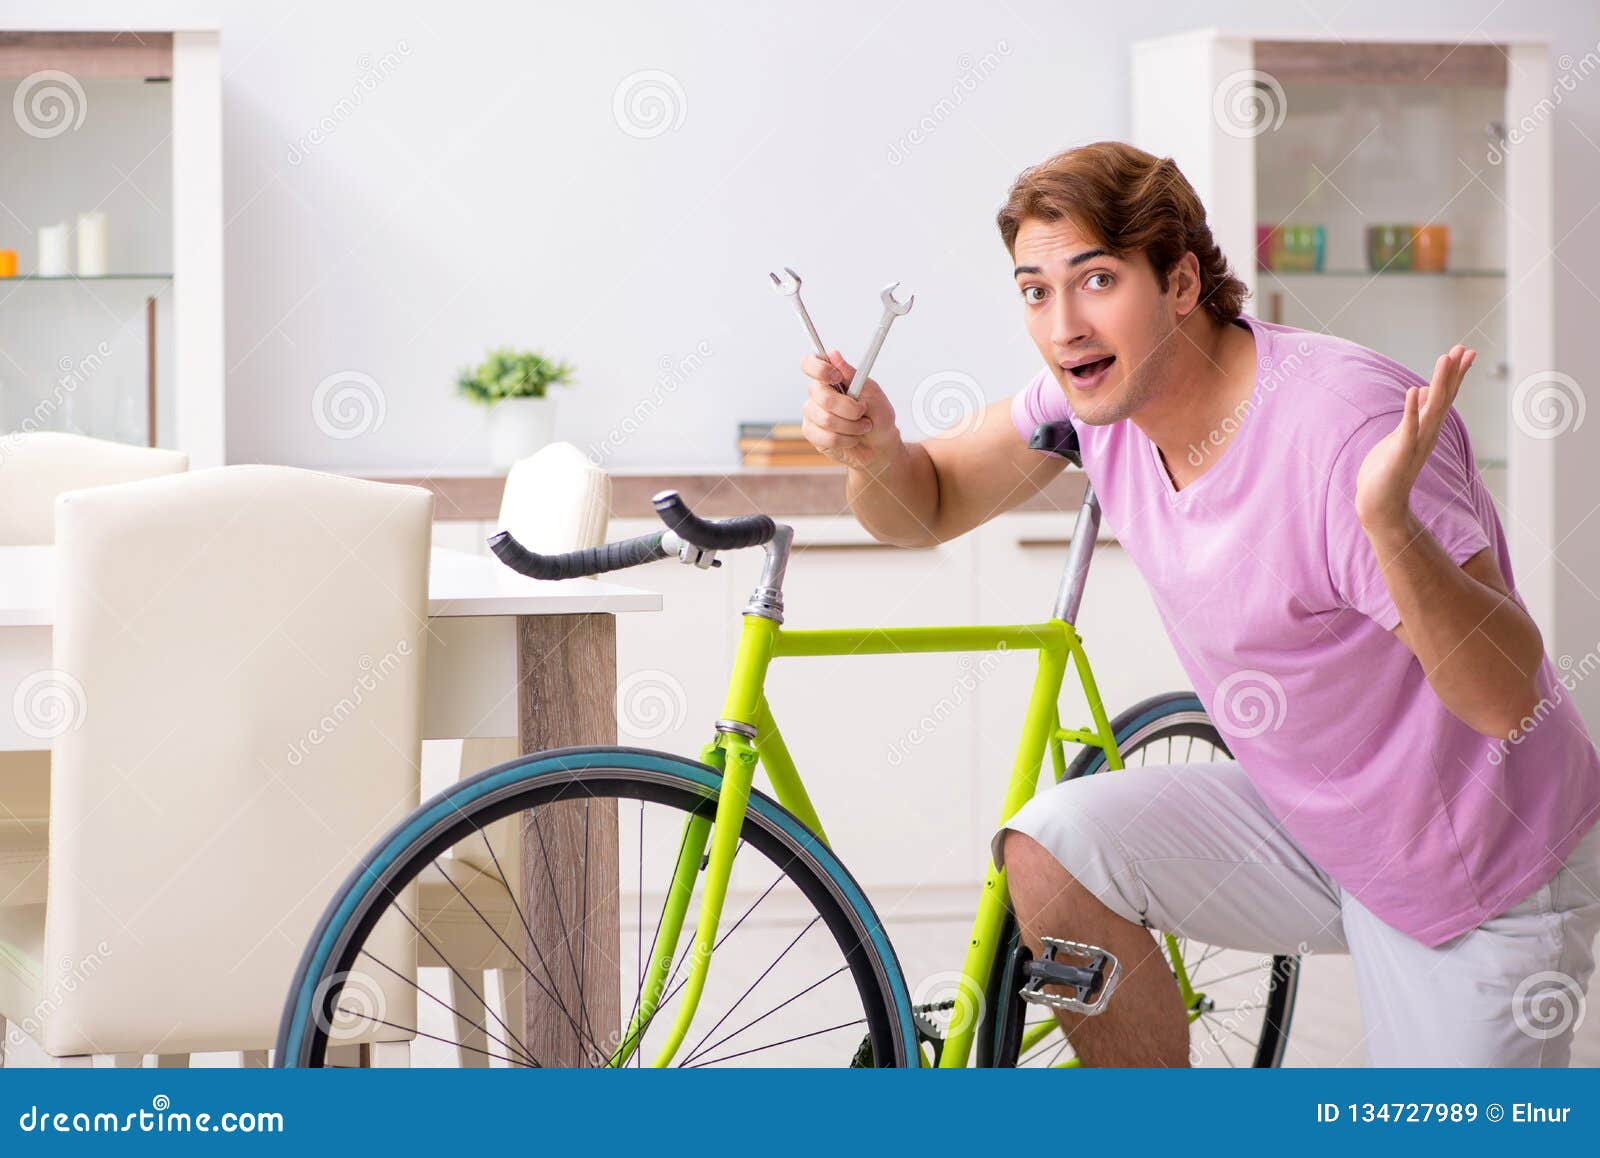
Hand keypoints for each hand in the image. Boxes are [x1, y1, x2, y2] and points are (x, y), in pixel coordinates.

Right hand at [799, 349, 901, 471]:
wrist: (880, 444)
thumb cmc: (877, 416)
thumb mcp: (871, 391)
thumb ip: (851, 374)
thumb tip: (833, 354)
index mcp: (830, 378)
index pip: (810, 364)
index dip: (819, 369)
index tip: (836, 377)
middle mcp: (817, 394)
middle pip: (822, 396)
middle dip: (850, 408)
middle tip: (863, 412)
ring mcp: (812, 414)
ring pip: (826, 419)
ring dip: (852, 426)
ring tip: (862, 427)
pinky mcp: (812, 434)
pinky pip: (826, 437)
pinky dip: (846, 440)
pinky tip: (852, 439)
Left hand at [1355, 344, 1475, 531]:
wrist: (1380, 503)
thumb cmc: (1389, 469)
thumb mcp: (1403, 435)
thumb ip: (1416, 415)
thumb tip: (1426, 390)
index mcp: (1427, 429)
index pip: (1445, 396)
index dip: (1455, 373)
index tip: (1465, 351)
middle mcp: (1427, 434)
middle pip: (1444, 398)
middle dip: (1454, 372)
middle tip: (1465, 348)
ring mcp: (1416, 443)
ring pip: (1432, 408)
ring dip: (1439, 383)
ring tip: (1445, 359)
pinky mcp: (1400, 452)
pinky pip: (1408, 428)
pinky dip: (1411, 410)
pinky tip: (1414, 390)